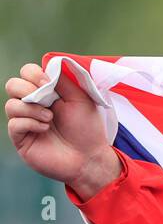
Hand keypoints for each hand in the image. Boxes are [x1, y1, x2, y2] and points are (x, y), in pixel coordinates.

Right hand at [4, 61, 120, 197]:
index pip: (26, 73)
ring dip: (31, 108)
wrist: (90, 157)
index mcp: (46, 93)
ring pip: (10, 105)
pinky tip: (45, 128)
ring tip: (50, 118)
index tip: (48, 82)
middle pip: (12, 85)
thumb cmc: (88, 129)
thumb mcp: (81, 98)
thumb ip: (64, 80)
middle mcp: (32, 105)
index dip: (33, 73)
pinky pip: (14, 124)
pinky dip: (30, 123)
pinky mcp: (21, 139)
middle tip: (47, 100)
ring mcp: (25, 122)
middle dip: (26, 88)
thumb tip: (47, 66)